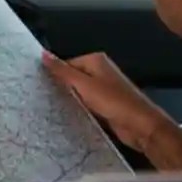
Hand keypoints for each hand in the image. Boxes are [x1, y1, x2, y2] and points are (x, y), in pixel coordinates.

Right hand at [43, 51, 181, 170]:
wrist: (140, 126)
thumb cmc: (116, 102)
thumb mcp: (84, 85)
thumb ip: (63, 71)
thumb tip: (44, 55)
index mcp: (95, 61)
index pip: (66, 64)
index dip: (54, 75)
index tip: (40, 86)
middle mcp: (100, 73)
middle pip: (72, 78)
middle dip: (61, 88)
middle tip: (43, 99)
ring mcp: (103, 90)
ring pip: (78, 93)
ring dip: (69, 101)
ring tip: (53, 109)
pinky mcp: (105, 106)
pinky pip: (85, 105)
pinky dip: (78, 110)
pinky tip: (68, 118)